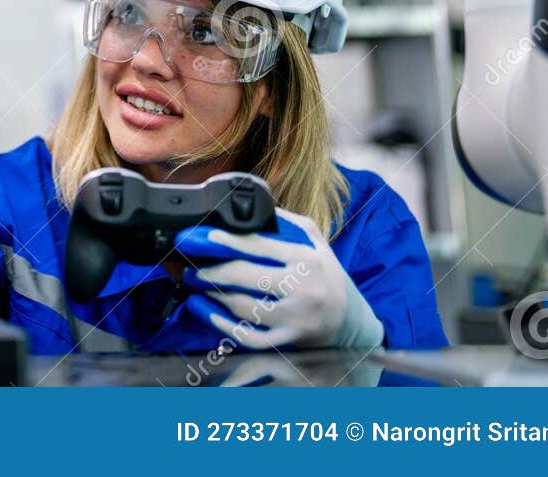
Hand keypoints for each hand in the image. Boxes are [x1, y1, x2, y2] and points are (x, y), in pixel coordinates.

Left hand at [175, 208, 383, 350]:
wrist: (353, 322)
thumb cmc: (329, 277)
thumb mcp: (319, 244)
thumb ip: (292, 223)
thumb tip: (261, 205)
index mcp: (307, 260)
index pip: (260, 246)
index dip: (229, 241)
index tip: (207, 237)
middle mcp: (302, 289)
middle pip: (246, 276)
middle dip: (213, 271)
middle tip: (194, 267)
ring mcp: (296, 318)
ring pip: (245, 307)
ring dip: (215, 295)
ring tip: (199, 285)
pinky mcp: (290, 341)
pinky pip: (251, 337)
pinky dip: (226, 327)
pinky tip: (209, 313)